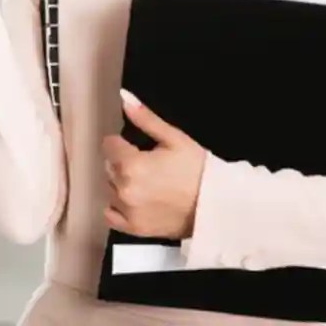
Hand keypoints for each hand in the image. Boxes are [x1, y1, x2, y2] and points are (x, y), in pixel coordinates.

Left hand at [102, 90, 207, 239]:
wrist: (216, 206)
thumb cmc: (197, 169)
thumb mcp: (174, 138)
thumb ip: (146, 119)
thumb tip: (124, 97)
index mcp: (131, 164)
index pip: (109, 145)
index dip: (122, 143)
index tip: (137, 147)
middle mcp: (123, 188)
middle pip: (109, 167)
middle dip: (122, 162)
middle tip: (146, 165)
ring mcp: (127, 211)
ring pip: (110, 189)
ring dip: (121, 183)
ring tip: (145, 183)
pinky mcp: (133, 229)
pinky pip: (110, 215)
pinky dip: (117, 207)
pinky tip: (134, 201)